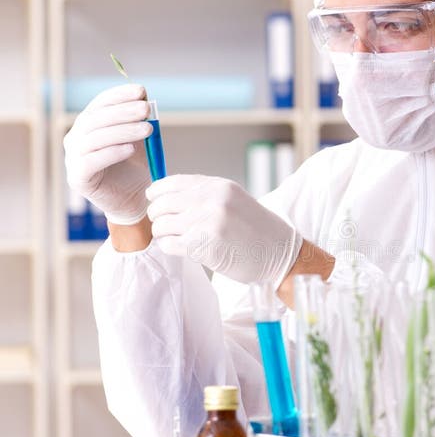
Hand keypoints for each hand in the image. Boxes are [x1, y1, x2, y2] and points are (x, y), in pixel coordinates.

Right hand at [64, 84, 152, 224]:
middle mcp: (75, 139)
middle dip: (123, 112)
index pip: (99, 104)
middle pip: (95, 119)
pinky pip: (90, 162)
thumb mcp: (138, 138)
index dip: (119, 95)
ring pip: (94, 138)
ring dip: (123, 131)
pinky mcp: (77, 179)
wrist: (133, 200)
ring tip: (148, 129)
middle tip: (146, 109)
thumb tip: (143, 93)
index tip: (141, 91)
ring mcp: (72, 159)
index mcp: (87, 125)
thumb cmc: (135, 167)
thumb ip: (137, 118)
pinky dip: (111, 153)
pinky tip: (131, 149)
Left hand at [146, 174, 302, 285]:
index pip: (172, 183)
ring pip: (162, 225)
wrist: (279, 253)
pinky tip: (181, 248)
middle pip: (162, 204)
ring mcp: (206, 223)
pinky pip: (168, 244)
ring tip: (174, 237)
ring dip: (163, 233)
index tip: (154, 199)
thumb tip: (168, 195)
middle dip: (157, 215)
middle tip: (164, 224)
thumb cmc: (256, 229)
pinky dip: (169, 247)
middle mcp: (211, 200)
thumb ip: (204, 194)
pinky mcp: (203, 246)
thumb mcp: (233, 200)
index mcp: (218, 186)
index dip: (157, 192)